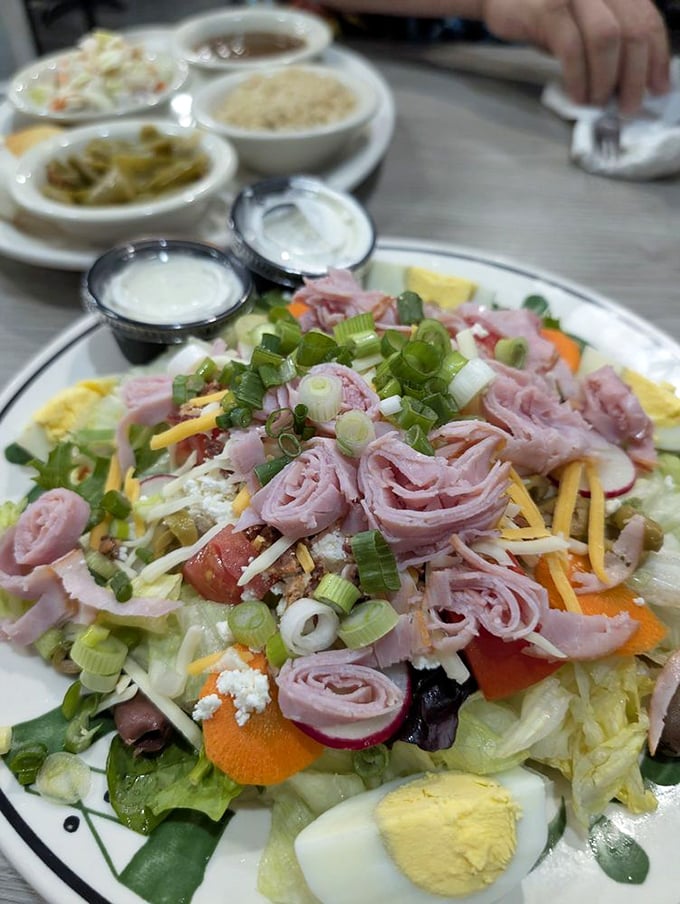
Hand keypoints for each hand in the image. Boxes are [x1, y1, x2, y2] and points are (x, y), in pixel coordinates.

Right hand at [482, 0, 670, 112]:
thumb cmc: (542, 12)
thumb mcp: (584, 20)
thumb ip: (609, 38)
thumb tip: (630, 79)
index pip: (647, 19)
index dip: (657, 56)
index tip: (658, 88)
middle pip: (632, 31)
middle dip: (634, 76)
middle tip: (628, 107)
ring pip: (607, 39)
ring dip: (606, 79)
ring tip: (599, 103)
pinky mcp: (549, 7)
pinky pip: (572, 48)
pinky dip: (578, 77)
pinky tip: (577, 96)